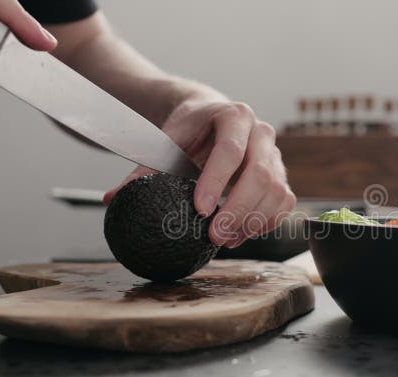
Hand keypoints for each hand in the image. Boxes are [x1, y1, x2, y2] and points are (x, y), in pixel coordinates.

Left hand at [104, 98, 295, 248]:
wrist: (213, 120)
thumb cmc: (188, 132)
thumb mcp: (165, 143)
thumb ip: (144, 170)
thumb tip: (113, 199)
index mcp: (234, 116)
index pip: (230, 151)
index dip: (216, 182)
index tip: (198, 210)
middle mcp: (261, 132)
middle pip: (260, 174)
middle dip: (238, 209)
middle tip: (214, 236)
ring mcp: (276, 154)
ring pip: (276, 191)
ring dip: (252, 221)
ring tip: (224, 240)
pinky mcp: (281, 176)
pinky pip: (284, 203)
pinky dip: (266, 223)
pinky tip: (240, 236)